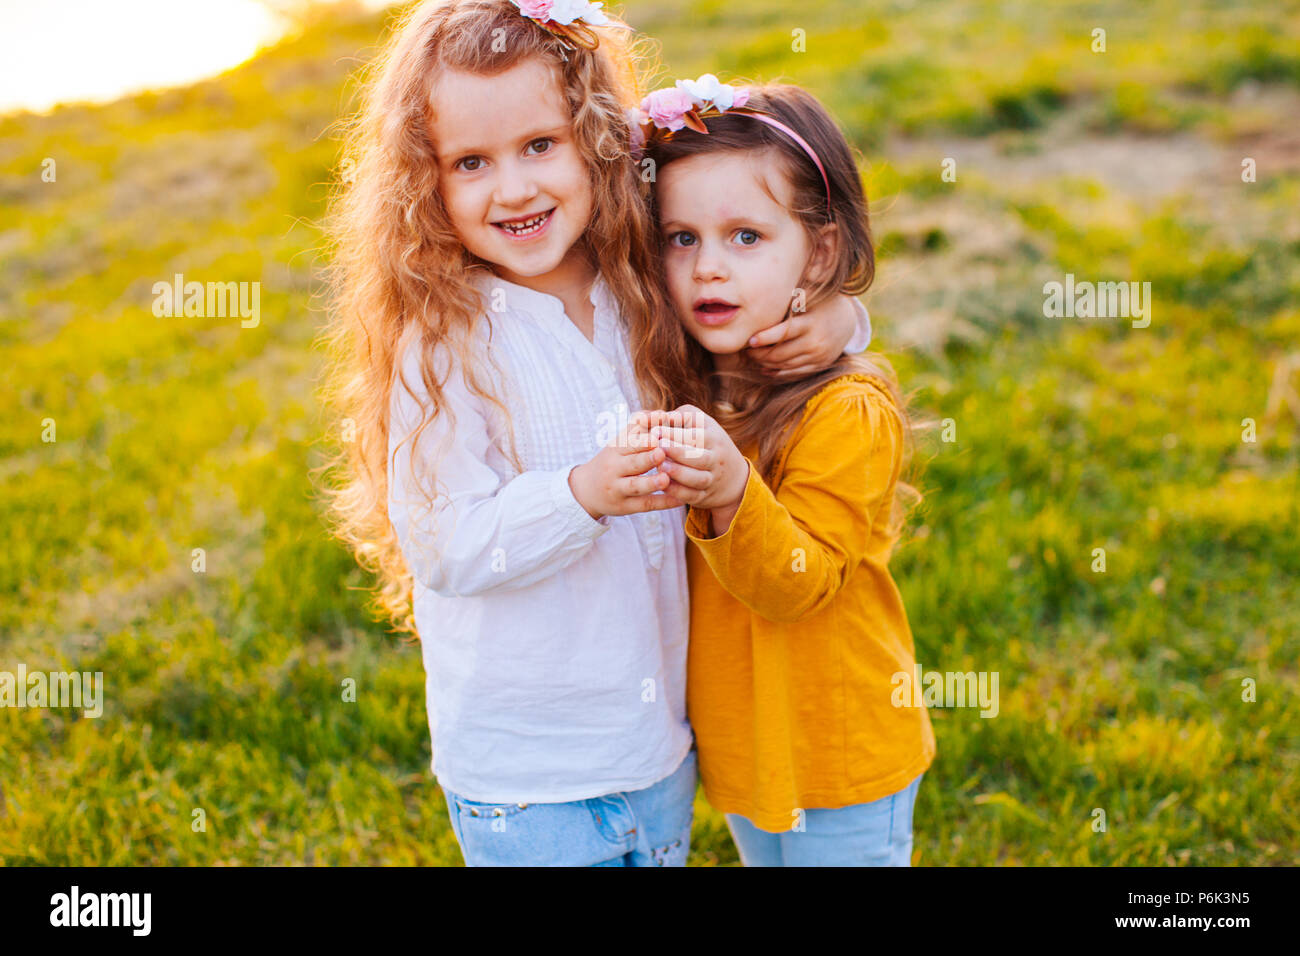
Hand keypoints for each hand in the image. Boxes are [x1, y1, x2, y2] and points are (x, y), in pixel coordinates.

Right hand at [569, 411, 682, 518]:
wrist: (586, 490)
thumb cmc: (612, 461)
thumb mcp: (618, 443)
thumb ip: (638, 428)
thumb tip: (659, 412)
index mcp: (614, 450)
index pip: (628, 443)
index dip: (643, 439)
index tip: (658, 434)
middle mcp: (614, 469)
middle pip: (631, 463)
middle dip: (647, 459)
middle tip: (662, 453)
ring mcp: (618, 489)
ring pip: (635, 486)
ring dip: (652, 483)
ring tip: (667, 479)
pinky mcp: (625, 507)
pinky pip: (645, 505)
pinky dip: (662, 503)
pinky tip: (678, 500)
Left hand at [646, 406, 748, 512]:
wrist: (734, 477)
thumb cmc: (708, 443)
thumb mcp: (702, 424)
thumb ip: (682, 416)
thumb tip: (659, 415)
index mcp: (714, 438)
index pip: (697, 435)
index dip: (675, 433)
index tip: (655, 430)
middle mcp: (716, 459)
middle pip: (700, 457)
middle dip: (678, 451)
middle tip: (658, 447)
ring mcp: (712, 479)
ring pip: (698, 478)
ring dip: (678, 473)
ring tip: (660, 466)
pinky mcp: (705, 496)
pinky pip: (692, 496)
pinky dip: (678, 491)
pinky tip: (663, 484)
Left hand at [744, 293, 860, 379]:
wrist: (848, 320)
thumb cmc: (822, 303)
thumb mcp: (811, 294)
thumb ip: (792, 296)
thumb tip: (768, 289)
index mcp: (811, 324)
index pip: (784, 334)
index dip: (765, 338)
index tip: (750, 340)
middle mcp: (815, 343)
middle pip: (781, 354)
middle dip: (761, 354)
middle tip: (746, 350)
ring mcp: (818, 357)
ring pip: (786, 366)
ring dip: (767, 363)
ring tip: (753, 357)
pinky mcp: (819, 366)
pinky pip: (795, 373)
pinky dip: (778, 372)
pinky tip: (765, 368)